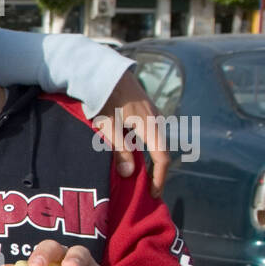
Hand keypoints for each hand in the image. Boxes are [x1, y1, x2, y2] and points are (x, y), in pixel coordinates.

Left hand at [97, 69, 170, 197]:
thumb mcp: (107, 126)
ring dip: (150, 160)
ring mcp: (153, 113)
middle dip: (156, 172)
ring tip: (141, 176)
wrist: (104, 70)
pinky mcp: (146, 110)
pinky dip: (146, 147)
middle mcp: (157, 119)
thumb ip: (119, 149)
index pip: (162, 158)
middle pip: (161, 151)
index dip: (159, 179)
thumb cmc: (103, 98)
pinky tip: (135, 155)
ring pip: (156, 142)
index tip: (153, 194)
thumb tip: (130, 174)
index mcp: (150, 125)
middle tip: (148, 190)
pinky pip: (150, 133)